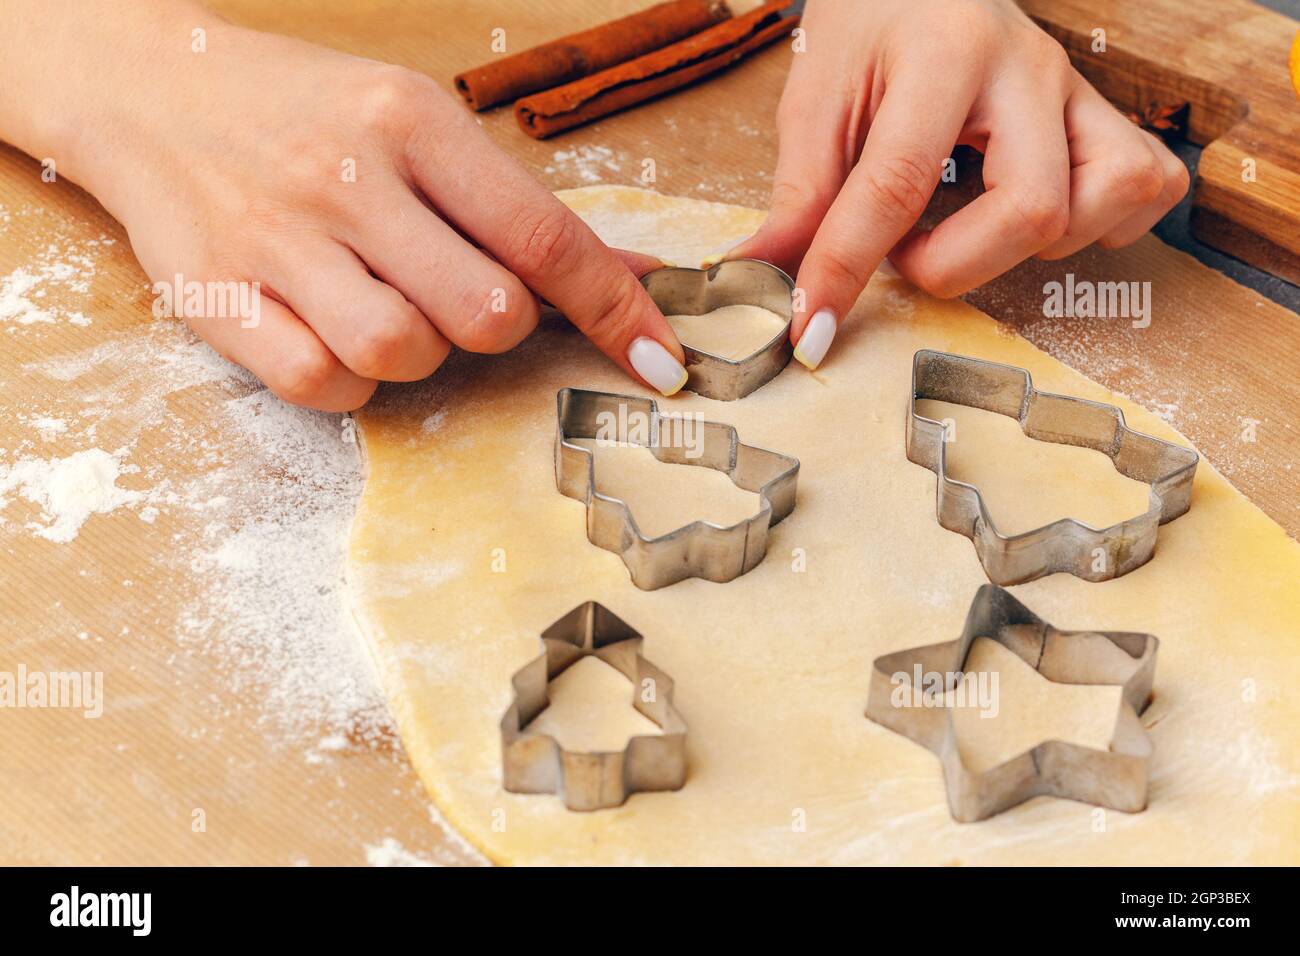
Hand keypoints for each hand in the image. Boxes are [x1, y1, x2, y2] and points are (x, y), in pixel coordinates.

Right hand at [3, 3, 686, 409]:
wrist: (148, 89)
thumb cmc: (305, 113)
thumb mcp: (411, 121)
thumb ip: (511, 203)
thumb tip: (631, 275)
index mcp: (409, 122)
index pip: (544, 236)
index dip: (616, 310)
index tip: (662, 361)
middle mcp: (347, 180)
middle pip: (485, 315)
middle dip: (495, 327)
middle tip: (458, 295)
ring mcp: (276, 242)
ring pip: (405, 356)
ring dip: (418, 353)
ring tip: (383, 304)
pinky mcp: (216, 299)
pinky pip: (324, 386)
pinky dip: (348, 381)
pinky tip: (332, 330)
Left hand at [726, 0, 1188, 368]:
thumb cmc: (868, 22)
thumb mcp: (817, 97)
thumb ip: (799, 194)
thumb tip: (762, 277)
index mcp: (943, 53)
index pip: (898, 184)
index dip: (849, 268)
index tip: (813, 329)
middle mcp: (1025, 68)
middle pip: (1030, 208)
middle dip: (956, 266)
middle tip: (904, 254)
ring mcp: (1075, 89)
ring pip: (1108, 195)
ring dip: (1038, 246)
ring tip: (974, 232)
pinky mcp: (1101, 109)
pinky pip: (1147, 180)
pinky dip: (1106, 221)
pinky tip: (1043, 220)